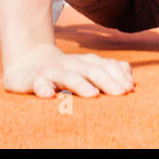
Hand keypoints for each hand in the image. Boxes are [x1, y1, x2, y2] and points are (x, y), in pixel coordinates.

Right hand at [3, 45, 134, 97]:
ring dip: (81, 85)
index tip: (130, 88)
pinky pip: (39, 84)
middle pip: (92, 71)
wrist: (28, 62)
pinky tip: (49, 96)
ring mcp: (53, 71)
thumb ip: (108, 72)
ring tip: (93, 95)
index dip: (119, 76)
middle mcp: (72, 64)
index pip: (106, 66)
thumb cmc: (66, 70)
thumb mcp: (87, 69)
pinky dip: (44, 89)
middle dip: (108, 81)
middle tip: (121, 93)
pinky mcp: (34, 79)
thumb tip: (131, 82)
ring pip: (68, 77)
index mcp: (87, 62)